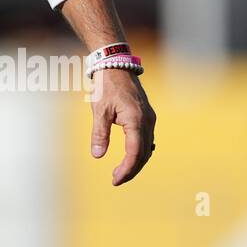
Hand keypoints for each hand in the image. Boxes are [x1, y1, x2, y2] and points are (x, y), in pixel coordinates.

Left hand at [89, 68, 156, 185]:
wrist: (116, 66)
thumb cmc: (106, 86)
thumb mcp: (99, 110)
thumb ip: (99, 134)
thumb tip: (97, 155)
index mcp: (136, 120)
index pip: (135, 153)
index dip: (126, 169)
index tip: (115, 180)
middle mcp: (147, 121)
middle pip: (143, 154)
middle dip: (131, 170)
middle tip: (115, 180)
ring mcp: (149, 118)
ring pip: (147, 148)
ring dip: (136, 162)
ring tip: (120, 172)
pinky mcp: (147, 116)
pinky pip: (147, 139)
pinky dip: (140, 151)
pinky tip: (131, 157)